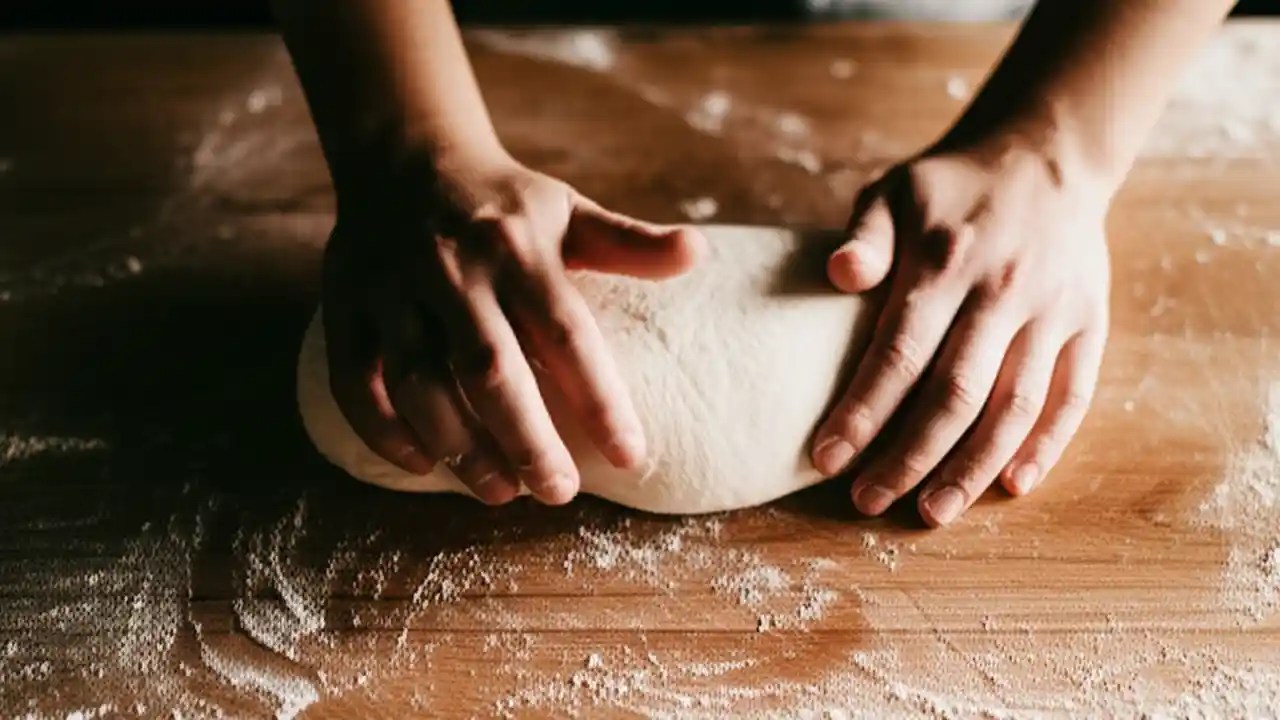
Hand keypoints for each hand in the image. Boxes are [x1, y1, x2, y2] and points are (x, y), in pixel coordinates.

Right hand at [323, 151, 704, 505]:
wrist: (404, 155)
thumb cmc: (503, 202)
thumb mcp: (570, 210)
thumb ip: (629, 242)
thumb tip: (698, 253)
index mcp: (518, 245)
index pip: (566, 333)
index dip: (598, 400)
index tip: (629, 456)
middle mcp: (452, 267)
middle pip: (489, 368)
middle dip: (526, 439)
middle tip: (558, 493)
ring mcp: (391, 286)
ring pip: (418, 382)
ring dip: (458, 446)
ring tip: (500, 490)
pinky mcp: (345, 302)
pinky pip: (355, 378)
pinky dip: (384, 430)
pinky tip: (424, 464)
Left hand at [812, 143, 1110, 526]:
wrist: (1048, 154)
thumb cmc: (950, 187)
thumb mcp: (894, 191)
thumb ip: (864, 236)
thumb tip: (839, 273)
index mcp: (946, 260)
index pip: (898, 353)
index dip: (862, 413)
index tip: (825, 460)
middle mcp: (1003, 292)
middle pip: (954, 394)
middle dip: (908, 457)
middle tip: (868, 502)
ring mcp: (1052, 311)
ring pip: (1013, 407)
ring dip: (972, 467)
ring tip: (931, 511)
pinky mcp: (1090, 324)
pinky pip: (1072, 397)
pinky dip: (1045, 446)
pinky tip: (1011, 486)